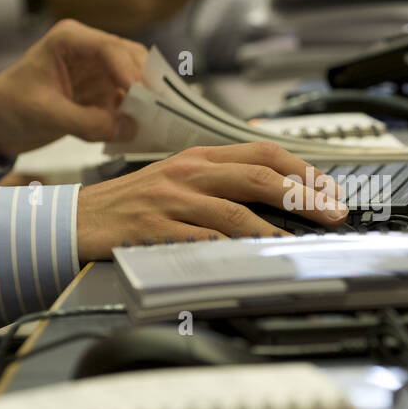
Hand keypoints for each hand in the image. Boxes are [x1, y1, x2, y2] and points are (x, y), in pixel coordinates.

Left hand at [0, 19, 146, 158]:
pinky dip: (139, 112)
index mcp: (69, 39)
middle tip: (161, 111)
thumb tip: (130, 129)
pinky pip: (130, 99)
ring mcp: (98, 70)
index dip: (130, 71)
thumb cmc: (10, 106)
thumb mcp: (45, 114)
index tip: (144, 97)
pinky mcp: (102, 91)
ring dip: (147, 99)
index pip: (109, 48)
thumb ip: (86, 123)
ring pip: (136, 78)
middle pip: (131, 58)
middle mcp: (89, 49)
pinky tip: (145, 129)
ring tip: (158, 122)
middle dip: (146, 83)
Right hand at [76, 142, 348, 261]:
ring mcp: (171, 200)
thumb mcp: (176, 178)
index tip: (329, 190)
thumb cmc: (128, 203)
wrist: (75, 219)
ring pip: (236, 208)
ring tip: (303, 240)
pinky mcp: (155, 228)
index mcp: (198, 156)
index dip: (302, 170)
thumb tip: (272, 187)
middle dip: (303, 195)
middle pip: (258, 175)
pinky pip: (203, 238)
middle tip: (332, 213)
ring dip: (276, 226)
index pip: (262, 152)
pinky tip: (253, 256)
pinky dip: (234, 248)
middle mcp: (188, 172)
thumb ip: (218, 179)